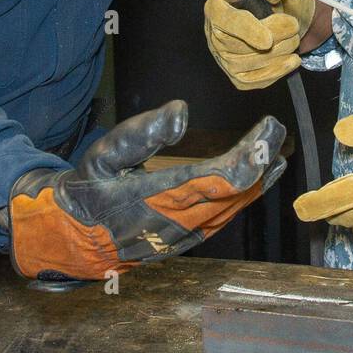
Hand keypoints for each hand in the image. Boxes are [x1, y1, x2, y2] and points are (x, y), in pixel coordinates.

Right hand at [8, 100, 285, 280]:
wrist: (73, 239)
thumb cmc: (89, 188)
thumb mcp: (101, 155)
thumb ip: (138, 134)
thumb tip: (181, 112)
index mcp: (154, 199)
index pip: (214, 180)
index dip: (246, 157)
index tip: (266, 130)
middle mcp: (175, 223)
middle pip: (231, 193)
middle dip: (259, 161)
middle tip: (277, 132)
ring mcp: (183, 236)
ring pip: (232, 208)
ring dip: (259, 180)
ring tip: (278, 150)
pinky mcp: (185, 241)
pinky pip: (223, 218)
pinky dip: (245, 196)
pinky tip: (260, 178)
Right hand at [203, 0, 314, 89]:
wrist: (268, 19)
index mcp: (217, 8)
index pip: (228, 23)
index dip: (248, 32)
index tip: (268, 40)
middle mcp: (214, 36)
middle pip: (240, 47)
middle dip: (274, 39)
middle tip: (294, 28)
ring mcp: (223, 59)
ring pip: (250, 65)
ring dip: (279, 54)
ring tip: (294, 41)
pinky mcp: (236, 76)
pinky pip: (254, 81)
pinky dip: (276, 72)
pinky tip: (291, 61)